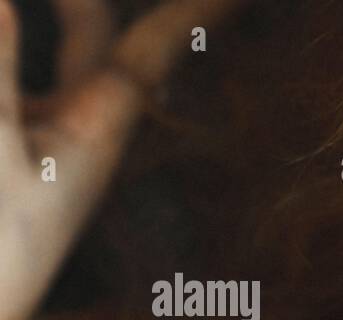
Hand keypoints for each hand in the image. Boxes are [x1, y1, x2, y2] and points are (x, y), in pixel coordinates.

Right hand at [0, 0, 245, 319]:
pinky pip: (21, 90)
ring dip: (50, 19)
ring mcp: (46, 142)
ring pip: (60, 58)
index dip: (194, 9)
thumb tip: (1, 3)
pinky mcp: (15, 152)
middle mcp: (81, 130)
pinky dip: (14, 57)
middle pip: (99, 37)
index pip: (152, 48)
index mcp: (98, 128)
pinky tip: (10, 30)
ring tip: (29, 1)